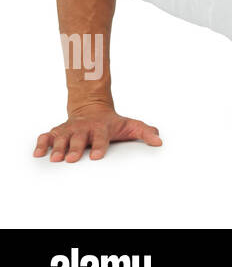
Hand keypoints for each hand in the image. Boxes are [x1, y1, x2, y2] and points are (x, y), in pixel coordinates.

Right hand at [33, 103, 162, 161]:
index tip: (96, 156)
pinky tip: (37, 154)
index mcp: (102, 127)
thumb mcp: (131, 125)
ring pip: (61, 138)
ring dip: (58, 148)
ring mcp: (70, 129)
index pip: (101, 137)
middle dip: (75, 148)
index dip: (99, 146)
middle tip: (71, 159)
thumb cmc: (113, 122)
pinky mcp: (57, 131)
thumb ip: (145, 132)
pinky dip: (41, 143)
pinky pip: (46, 136)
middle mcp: (84, 128)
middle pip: (79, 138)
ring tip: (55, 159)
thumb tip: (159, 141)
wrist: (92, 107)